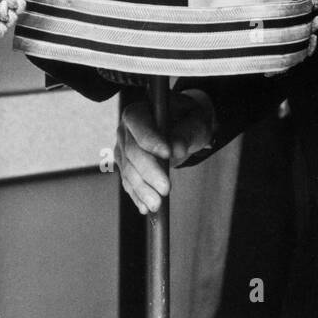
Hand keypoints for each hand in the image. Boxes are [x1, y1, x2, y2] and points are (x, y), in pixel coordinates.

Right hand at [115, 90, 214, 213]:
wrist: (184, 127)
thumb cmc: (189, 120)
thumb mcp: (195, 121)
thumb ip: (186, 132)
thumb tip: (176, 148)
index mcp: (140, 110)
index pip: (138, 122)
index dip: (150, 138)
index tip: (167, 154)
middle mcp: (125, 129)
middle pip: (132, 151)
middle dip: (149, 172)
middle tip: (166, 188)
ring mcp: (122, 149)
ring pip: (128, 171)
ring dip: (142, 190)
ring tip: (157, 204)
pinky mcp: (125, 166)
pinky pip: (129, 183)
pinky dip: (138, 196)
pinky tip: (145, 207)